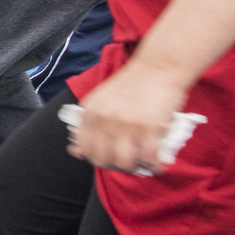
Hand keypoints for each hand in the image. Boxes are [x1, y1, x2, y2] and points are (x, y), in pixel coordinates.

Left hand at [66, 65, 190, 173]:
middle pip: (102, 159)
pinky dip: (154, 166)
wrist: (159, 66)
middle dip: (115, 166)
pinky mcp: (149, 127)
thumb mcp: (101, 100)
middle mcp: (104, 119)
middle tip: (127, 163)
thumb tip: (75, 152)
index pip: (83, 147)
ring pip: (124, 162)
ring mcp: (127, 124)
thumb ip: (88, 124)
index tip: (107, 158)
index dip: (95, 158)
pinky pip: (149, 158)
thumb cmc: (133, 84)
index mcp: (90, 111)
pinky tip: (157, 165)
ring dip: (133, 168)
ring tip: (141, 164)